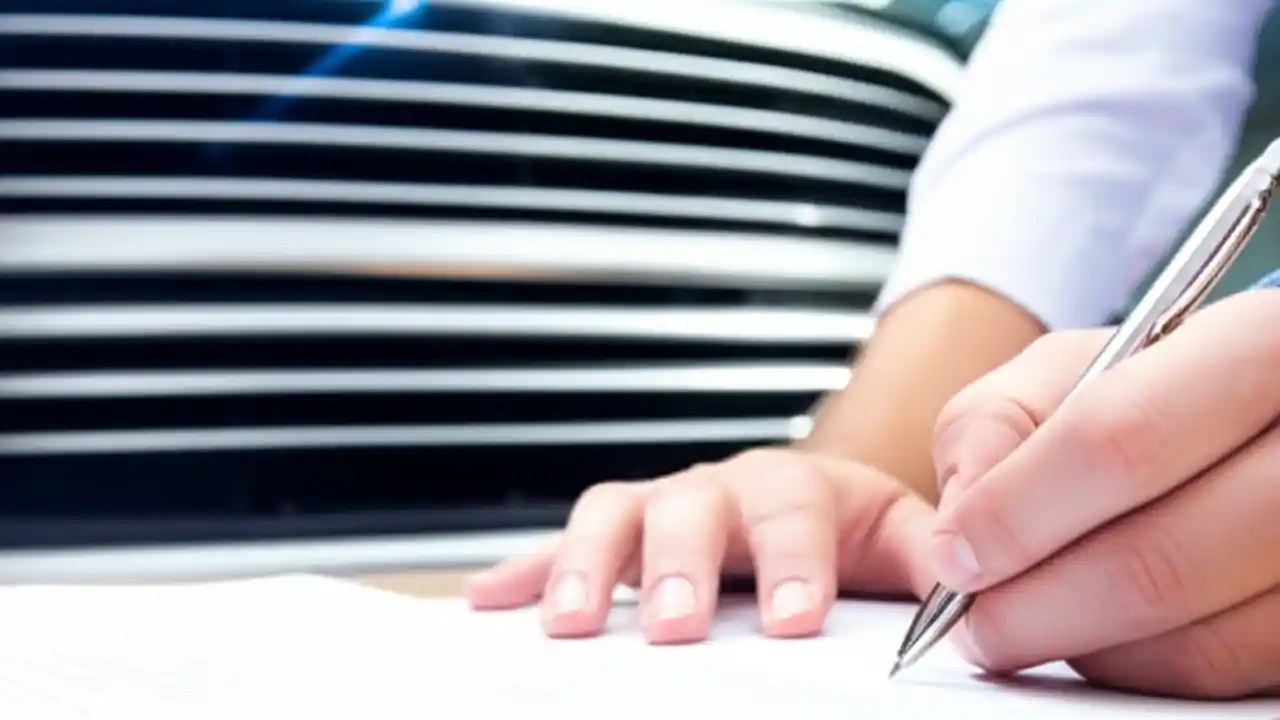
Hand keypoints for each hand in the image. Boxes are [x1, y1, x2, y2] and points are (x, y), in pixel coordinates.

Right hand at [466, 447, 934, 643]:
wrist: (796, 503)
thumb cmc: (843, 530)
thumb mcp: (896, 540)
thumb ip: (929, 557)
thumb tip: (976, 579)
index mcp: (797, 488)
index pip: (796, 511)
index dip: (795, 561)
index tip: (796, 616)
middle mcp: (719, 489)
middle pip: (692, 509)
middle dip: (680, 566)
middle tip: (675, 623)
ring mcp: (660, 508)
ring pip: (614, 514)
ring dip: (586, 564)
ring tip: (569, 621)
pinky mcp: (618, 535)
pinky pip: (560, 544)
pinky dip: (525, 570)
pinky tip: (489, 600)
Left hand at [929, 289, 1279, 698]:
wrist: (1253, 423)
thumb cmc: (1146, 389)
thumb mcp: (1065, 368)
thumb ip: (994, 424)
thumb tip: (960, 526)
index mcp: (1260, 344)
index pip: (1120, 442)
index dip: (1016, 514)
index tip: (954, 557)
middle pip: (1163, 559)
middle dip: (1036, 606)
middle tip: (974, 623)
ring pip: (1201, 636)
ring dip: (1083, 645)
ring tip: (1024, 624)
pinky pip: (1228, 669)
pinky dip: (1140, 666)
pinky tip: (1097, 634)